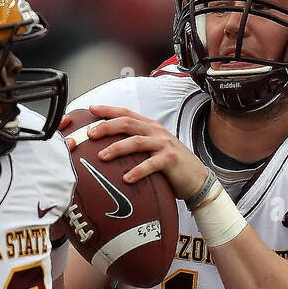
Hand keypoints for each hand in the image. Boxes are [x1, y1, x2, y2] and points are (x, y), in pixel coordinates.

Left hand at [79, 104, 210, 200]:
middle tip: (90, 134)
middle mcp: (156, 132)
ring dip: (117, 148)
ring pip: (136, 142)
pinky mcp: (171, 160)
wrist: (197, 178)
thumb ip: (136, 144)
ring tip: (102, 157)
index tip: (90, 109)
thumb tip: (108, 149)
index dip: (108, 110)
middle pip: (128, 123)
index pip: (126, 113)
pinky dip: (138, 171)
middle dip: (107, 126)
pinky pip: (152, 164)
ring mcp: (164, 145)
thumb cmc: (170, 165)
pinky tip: (126, 178)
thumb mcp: (153, 148)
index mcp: (150, 127)